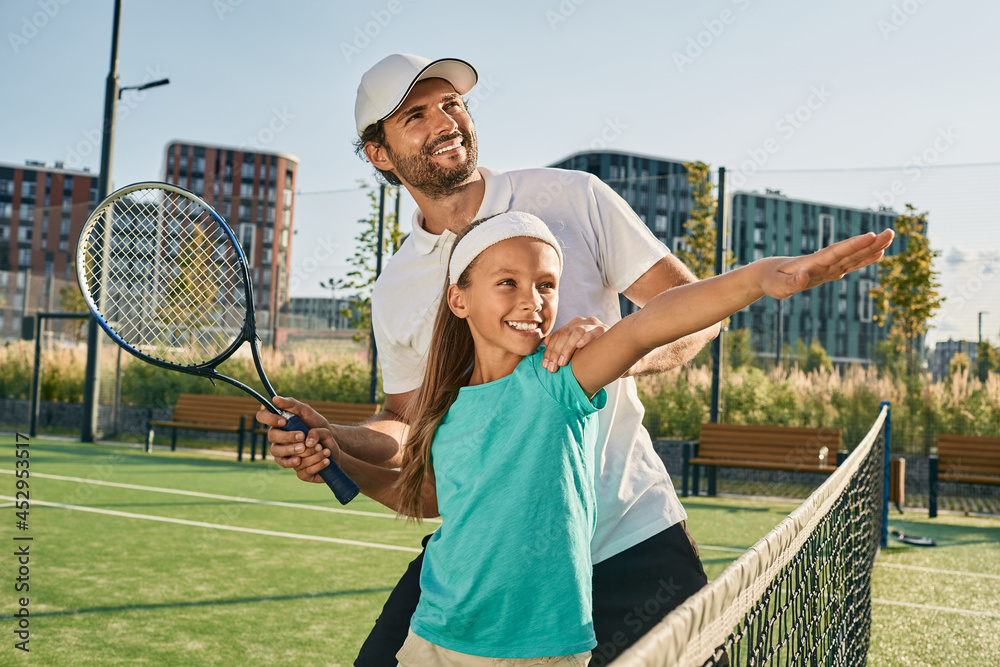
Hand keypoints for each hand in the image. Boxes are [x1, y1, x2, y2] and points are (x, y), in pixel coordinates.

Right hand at [258, 397, 332, 475]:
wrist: (329, 440)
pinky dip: (291, 462)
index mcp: (277, 421)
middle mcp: (276, 435)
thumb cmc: (315, 423)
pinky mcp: (287, 461)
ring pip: (276, 451)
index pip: (262, 416)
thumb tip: (275, 399)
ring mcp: (280, 449)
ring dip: (289, 449)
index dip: (270, 418)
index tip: (284, 421)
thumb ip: (292, 404)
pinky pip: (283, 463)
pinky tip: (299, 460)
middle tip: (302, 436)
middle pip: (271, 436)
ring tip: (304, 447)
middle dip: (286, 436)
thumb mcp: (306, 411)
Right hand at [293, 427, 340, 483]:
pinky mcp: (302, 475)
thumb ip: (316, 433)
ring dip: (316, 456)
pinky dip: (318, 465)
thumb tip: (308, 443)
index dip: (294, 439)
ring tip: (327, 452)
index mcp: (291, 441)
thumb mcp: (324, 434)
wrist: (336, 457)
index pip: (286, 441)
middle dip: (309, 449)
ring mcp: (295, 465)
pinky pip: (307, 471)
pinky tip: (327, 461)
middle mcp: (290, 454)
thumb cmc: (327, 443)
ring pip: (301, 462)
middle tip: (320, 446)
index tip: (305, 437)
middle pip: (293, 453)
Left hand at [542, 316, 608, 372]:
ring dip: (567, 348)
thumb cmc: (596, 352)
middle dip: (556, 352)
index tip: (545, 366)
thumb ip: (563, 344)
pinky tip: (579, 346)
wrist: (620, 350)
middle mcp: (583, 322)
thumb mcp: (577, 350)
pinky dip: (586, 338)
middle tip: (552, 368)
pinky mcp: (605, 329)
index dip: (550, 351)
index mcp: (574, 326)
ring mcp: (594, 325)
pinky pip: (595, 331)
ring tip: (562, 363)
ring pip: (576, 332)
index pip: (557, 336)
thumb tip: (546, 341)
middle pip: (564, 334)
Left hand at [760, 229, 894, 298]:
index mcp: (813, 262)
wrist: (768, 274)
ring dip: (872, 248)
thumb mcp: (778, 287)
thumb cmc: (771, 281)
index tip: (871, 235)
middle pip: (851, 251)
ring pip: (854, 256)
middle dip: (871, 243)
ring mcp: (829, 267)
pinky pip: (850, 264)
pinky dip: (864, 259)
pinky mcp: (830, 272)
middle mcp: (824, 262)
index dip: (854, 245)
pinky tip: (878, 253)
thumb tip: (805, 275)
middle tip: (891, 233)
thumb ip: (792, 283)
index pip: (837, 252)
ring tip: (890, 237)